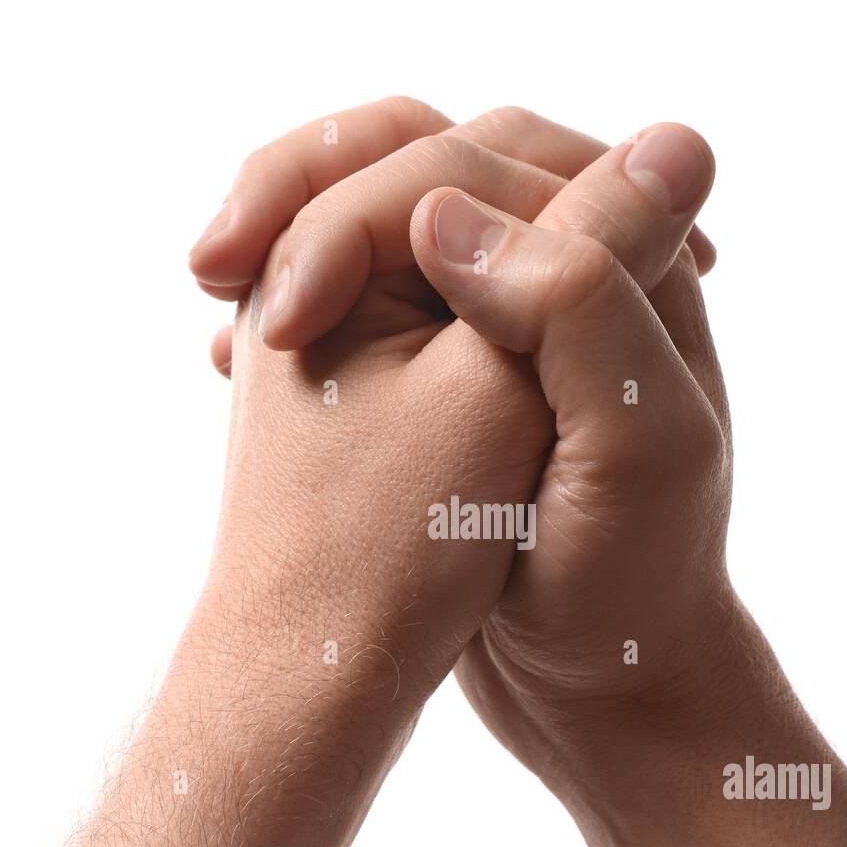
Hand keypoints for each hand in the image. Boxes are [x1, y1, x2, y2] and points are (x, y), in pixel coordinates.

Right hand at [189, 99, 724, 790]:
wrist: (607, 690)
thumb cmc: (633, 583)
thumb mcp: (635, 445)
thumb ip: (579, 307)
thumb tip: (448, 210)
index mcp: (626, 269)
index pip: (492, 156)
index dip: (377, 202)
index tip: (288, 305)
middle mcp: (567, 280)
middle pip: (421, 170)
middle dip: (311, 198)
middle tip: (210, 263)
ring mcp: (504, 331)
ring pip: (384, 235)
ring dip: (299, 244)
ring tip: (217, 291)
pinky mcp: (457, 386)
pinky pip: (370, 302)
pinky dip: (308, 305)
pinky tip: (244, 352)